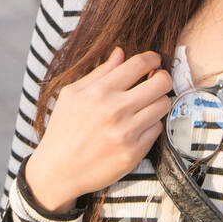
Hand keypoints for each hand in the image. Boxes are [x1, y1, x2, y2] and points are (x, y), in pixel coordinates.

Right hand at [23, 48, 170, 212]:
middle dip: (162, 78)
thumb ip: (100, 72)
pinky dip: (150, 124)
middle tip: (155, 81)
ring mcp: (127, 132)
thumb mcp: (72, 93)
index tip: (154, 61)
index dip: (152, 59)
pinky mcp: (134, 152)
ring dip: (158, 101)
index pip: (140, 64)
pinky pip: (157, 128)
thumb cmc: (63, 128)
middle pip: (161, 82)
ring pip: (163, 105)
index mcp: (99, 91)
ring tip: (145, 104)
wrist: (58, 169)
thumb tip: (121, 53)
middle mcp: (115, 110)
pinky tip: (137, 125)